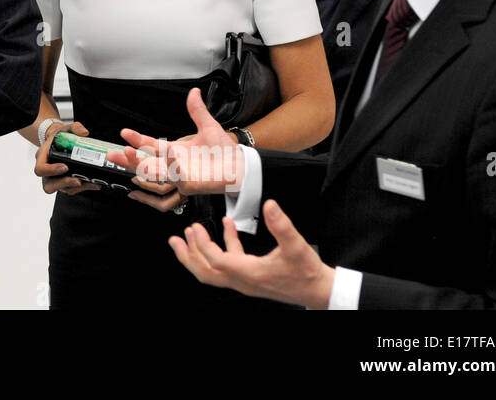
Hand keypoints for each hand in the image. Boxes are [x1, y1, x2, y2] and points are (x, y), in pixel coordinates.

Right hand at [34, 120, 100, 195]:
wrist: (59, 142)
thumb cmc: (58, 137)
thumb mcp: (65, 129)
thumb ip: (74, 127)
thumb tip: (83, 132)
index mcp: (42, 158)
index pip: (40, 169)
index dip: (51, 171)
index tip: (64, 167)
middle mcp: (46, 172)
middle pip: (49, 185)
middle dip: (64, 184)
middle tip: (77, 180)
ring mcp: (55, 179)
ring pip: (62, 189)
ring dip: (76, 188)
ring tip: (89, 182)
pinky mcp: (65, 183)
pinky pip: (71, 189)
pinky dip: (83, 188)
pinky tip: (93, 183)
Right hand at [106, 88, 243, 199]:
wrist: (241, 166)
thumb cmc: (225, 151)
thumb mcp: (208, 127)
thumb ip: (197, 111)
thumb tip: (194, 92)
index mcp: (174, 151)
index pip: (150, 145)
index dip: (137, 139)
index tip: (123, 132)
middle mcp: (173, 164)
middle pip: (144, 163)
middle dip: (128, 159)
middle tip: (112, 154)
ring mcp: (179, 176)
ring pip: (154, 172)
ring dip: (139, 164)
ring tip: (127, 154)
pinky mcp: (189, 184)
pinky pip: (176, 175)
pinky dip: (171, 165)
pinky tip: (167, 153)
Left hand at [168, 200, 335, 308]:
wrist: (320, 291)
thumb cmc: (308, 273)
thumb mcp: (297, 246)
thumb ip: (282, 225)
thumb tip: (270, 205)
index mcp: (250, 273)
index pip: (217, 261)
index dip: (203, 245)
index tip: (194, 228)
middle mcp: (243, 280)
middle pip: (206, 273)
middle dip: (188, 257)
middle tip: (175, 241)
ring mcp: (246, 281)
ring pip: (214, 271)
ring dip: (199, 254)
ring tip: (189, 236)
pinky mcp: (252, 277)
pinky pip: (230, 264)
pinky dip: (224, 247)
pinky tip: (227, 227)